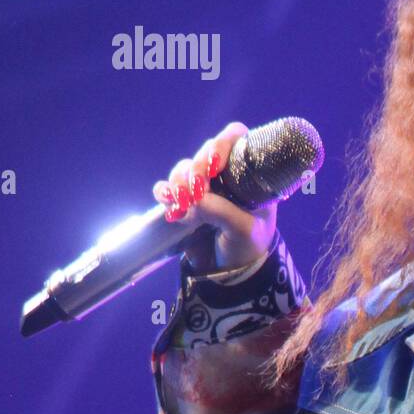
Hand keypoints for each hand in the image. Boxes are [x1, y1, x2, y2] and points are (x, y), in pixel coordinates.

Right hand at [151, 121, 277, 273]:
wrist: (231, 273)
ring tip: (182, 205)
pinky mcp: (184, 201)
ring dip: (179, 182)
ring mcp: (204, 187)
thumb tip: (196, 199)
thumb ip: (223, 213)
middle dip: (197, 168)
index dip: (223, 143)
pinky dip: (164, 192)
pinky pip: (167, 187)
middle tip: (196, 191)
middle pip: (206, 150)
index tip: (215, 165)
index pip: (237, 140)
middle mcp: (226, 175)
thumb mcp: (245, 231)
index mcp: (249, 175)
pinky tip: (168, 203)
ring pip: (184, 168)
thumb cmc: (249, 247)